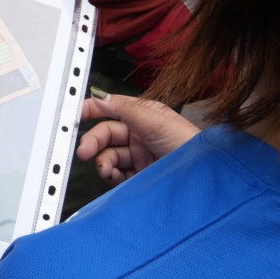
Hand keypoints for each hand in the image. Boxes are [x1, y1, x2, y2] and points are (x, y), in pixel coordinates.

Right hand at [76, 91, 200, 184]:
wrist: (204, 181)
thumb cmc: (191, 147)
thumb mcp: (156, 122)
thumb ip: (126, 109)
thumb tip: (101, 98)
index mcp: (143, 115)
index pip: (112, 108)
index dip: (93, 110)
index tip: (75, 115)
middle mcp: (140, 134)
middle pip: (107, 134)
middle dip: (94, 141)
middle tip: (84, 150)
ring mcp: (140, 155)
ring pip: (110, 155)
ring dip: (102, 162)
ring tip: (104, 169)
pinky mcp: (141, 175)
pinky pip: (117, 173)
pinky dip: (110, 175)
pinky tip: (112, 177)